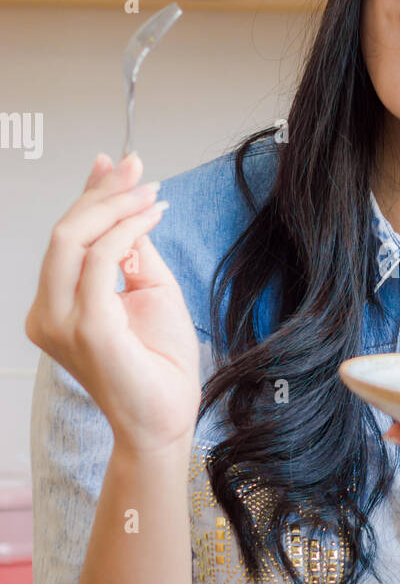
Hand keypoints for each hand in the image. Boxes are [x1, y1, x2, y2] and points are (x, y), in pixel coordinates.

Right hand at [25, 151, 201, 454]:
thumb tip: (123, 194)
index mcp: (55, 306)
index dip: (90, 195)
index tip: (119, 164)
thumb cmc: (159, 363)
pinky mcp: (86, 329)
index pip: (66, 239)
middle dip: (102, 194)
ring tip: (150, 193)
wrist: (167, 419)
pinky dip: (126, 231)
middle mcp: (48, 314)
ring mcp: (61, 323)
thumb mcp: (147, 286)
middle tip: (138, 170)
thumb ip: (130, 245)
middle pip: (64, 233)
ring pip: (73, 240)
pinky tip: (151, 217)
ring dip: (116, 206)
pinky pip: (99, 262)